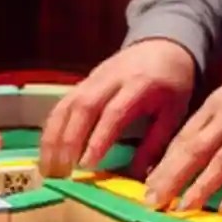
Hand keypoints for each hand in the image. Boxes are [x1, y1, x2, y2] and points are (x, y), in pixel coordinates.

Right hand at [40, 39, 194, 178]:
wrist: (163, 45)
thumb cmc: (172, 83)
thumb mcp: (174, 111)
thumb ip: (156, 142)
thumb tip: (138, 177)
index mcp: (140, 84)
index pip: (113, 112)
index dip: (98, 138)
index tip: (87, 165)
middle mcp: (111, 78)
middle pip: (82, 107)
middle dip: (69, 142)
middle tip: (63, 172)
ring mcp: (92, 78)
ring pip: (66, 105)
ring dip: (53, 138)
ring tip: (48, 167)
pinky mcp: (81, 82)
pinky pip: (60, 105)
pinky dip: (51, 129)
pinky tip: (46, 152)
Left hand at [147, 49, 221, 215]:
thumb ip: (210, 123)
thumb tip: (185, 153)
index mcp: (215, 107)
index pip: (183, 139)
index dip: (164, 165)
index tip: (148, 187)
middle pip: (194, 151)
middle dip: (171, 179)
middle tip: (153, 203)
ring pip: (221, 162)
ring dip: (200, 187)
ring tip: (183, 208)